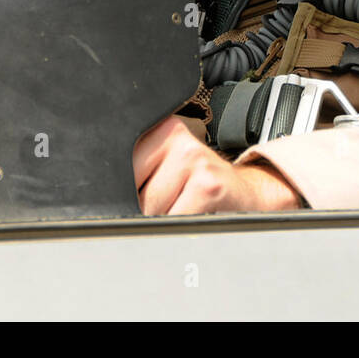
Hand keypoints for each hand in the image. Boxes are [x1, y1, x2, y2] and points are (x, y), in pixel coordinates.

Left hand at [133, 116, 303, 213]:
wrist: (248, 192)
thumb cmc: (201, 185)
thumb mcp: (168, 167)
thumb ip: (139, 172)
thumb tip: (110, 198)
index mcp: (161, 128)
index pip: (121, 166)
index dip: (127, 191)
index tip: (147, 192)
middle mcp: (177, 136)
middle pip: (133, 189)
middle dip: (144, 207)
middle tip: (171, 201)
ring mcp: (194, 158)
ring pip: (151, 207)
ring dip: (163, 219)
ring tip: (183, 205)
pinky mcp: (208, 185)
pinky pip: (174, 220)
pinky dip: (180, 228)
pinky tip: (195, 212)